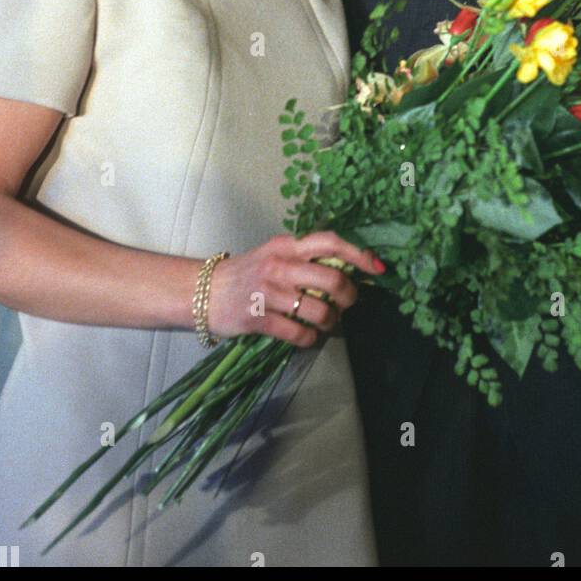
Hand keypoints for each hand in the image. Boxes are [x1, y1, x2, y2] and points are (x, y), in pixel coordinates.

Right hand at [205, 232, 384, 346]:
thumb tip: (348, 268)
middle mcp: (280, 265)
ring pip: (319, 310)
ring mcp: (268, 292)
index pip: (330, 242)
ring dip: (330, 321)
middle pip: (332, 279)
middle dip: (349, 296)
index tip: (377, 267)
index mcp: (287, 245)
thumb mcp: (276, 254)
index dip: (358, 253)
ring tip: (325, 322)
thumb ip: (306, 258)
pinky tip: (306, 335)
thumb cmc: (248, 272)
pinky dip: (309, 337)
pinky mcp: (257, 319)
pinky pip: (297, 333)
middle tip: (347, 303)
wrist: (203, 291)